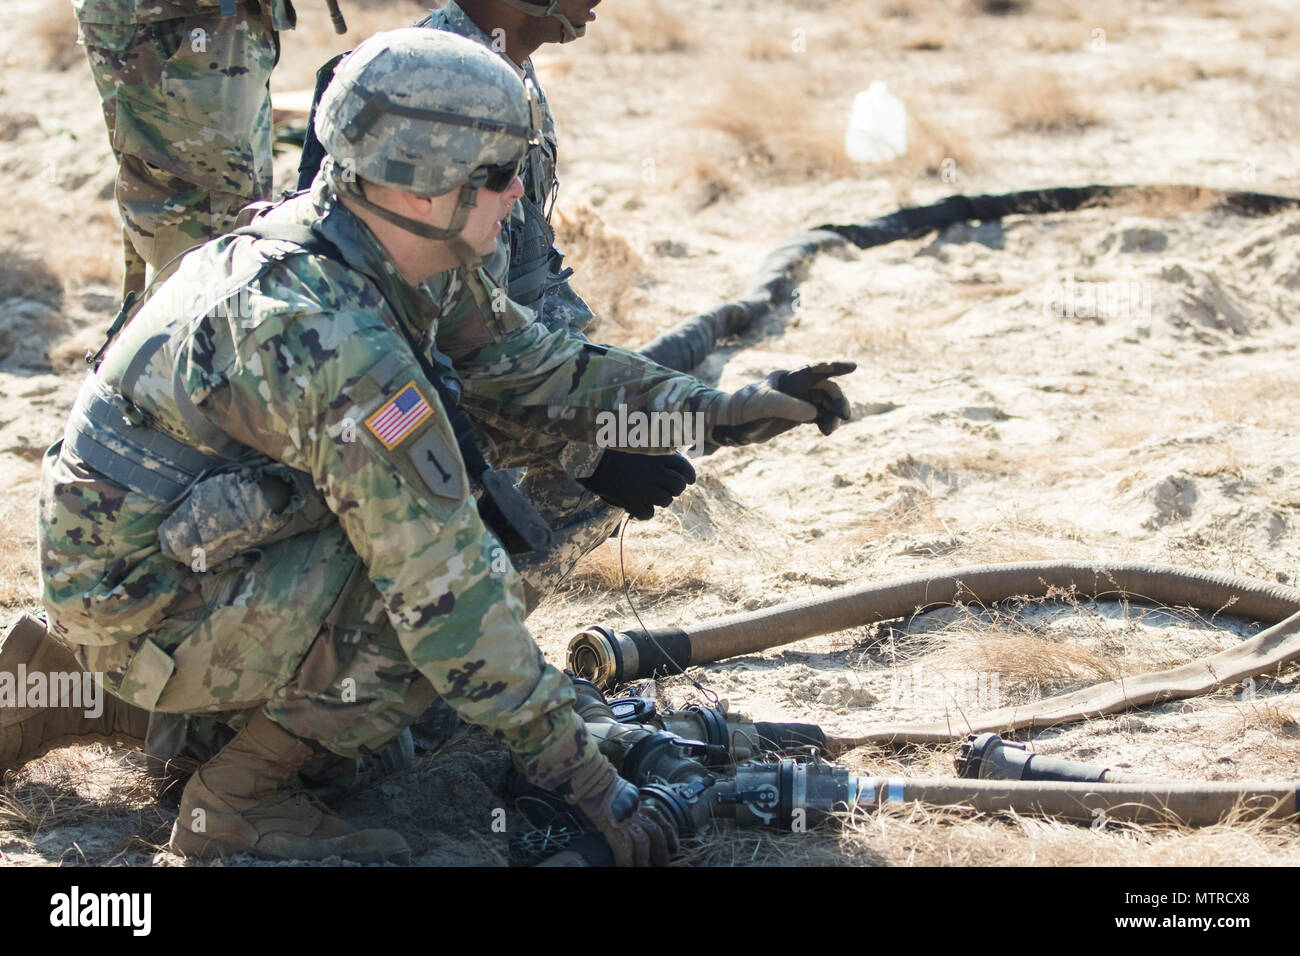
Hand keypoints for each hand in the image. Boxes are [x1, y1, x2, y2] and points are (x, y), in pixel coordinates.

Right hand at [567, 757, 678, 866]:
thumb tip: (628, 821)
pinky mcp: (613, 826)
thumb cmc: (598, 786)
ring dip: (644, 859)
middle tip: (663, 863)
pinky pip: (624, 849)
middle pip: (655, 832)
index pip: (660, 819)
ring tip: (644, 868)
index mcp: (638, 802)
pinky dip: (625, 861)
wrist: (589, 779)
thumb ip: (628, 806)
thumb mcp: (620, 794)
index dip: (670, 835)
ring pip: (643, 842)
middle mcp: (635, 810)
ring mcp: (625, 818)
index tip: (674, 848)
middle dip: (661, 851)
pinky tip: (624, 867)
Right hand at [578, 450, 696, 519]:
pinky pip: (648, 514)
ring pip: (666, 501)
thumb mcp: (639, 442)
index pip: (685, 468)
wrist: (592, 461)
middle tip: (668, 489)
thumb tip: (674, 449)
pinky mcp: (631, 501)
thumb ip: (656, 447)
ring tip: (651, 496)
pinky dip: (645, 512)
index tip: (690, 480)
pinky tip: (638, 506)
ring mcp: (644, 488)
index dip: (690, 476)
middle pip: (678, 487)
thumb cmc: (614, 449)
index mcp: (657, 456)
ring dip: (661, 500)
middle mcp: (654, 472)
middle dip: (676, 489)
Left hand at [708, 361, 855, 446]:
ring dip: (833, 415)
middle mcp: (795, 387)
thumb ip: (787, 406)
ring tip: (830, 430)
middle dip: (837, 400)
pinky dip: (826, 422)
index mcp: (788, 378)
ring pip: (824, 404)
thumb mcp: (762, 405)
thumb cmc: (743, 409)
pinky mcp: (796, 415)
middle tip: (844, 415)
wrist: (730, 425)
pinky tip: (827, 431)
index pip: (814, 370)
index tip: (852, 366)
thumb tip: (813, 413)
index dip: (834, 366)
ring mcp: (797, 401)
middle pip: (825, 389)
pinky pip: (818, 416)